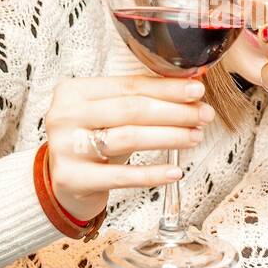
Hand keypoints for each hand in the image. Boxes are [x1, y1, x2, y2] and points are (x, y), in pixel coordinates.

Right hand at [43, 75, 215, 221]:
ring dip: (169, 137)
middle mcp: (64, 116)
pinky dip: (152, 174)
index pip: (129, 85)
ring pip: (128, 138)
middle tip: (203, 115)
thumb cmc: (92, 140)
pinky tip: (175, 171)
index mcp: (73, 91)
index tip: (197, 90)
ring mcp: (66, 148)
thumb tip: (190, 90)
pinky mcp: (72, 178)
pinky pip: (121, 176)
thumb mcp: (107, 114)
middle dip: (174, 111)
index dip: (167, 88)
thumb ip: (138, 99)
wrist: (63, 182)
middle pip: (131, 110)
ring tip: (195, 136)